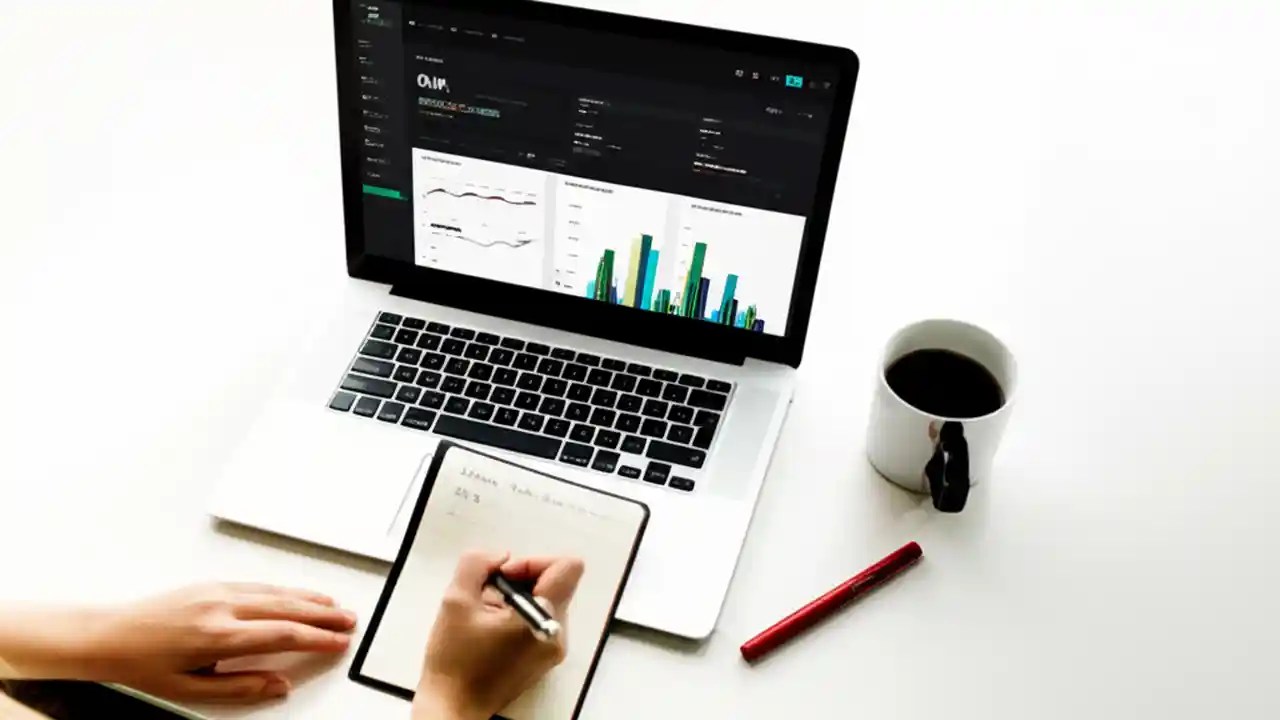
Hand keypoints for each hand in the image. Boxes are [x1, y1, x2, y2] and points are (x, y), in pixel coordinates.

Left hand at [3, 583, 355, 702]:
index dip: (316, 639)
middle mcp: (222, 607)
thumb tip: (278, 686)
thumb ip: (240, 687)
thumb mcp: (191, 690)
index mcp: (219, 635)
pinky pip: (259, 585)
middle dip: (322, 615)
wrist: (109, 635)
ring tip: (333, 606)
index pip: (283, 635)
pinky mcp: (212, 584)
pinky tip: (297, 594)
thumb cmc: (142, 664)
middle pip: (287, 608)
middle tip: (348, 622)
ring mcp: (218, 591)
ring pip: (276, 592)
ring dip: (309, 598)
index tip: (337, 643)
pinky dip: (285, 590)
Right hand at [414, 552, 583, 719]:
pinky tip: (492, 629)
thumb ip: (477, 564)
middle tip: (489, 595)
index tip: (506, 575)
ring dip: (518, 597)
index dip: (534, 561)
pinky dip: (520, 614)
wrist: (454, 706)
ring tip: (487, 615)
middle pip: (556, 582)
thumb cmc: (455, 664)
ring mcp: (553, 647)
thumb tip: (499, 556)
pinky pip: (541, 619)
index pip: (567, 567)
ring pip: (547, 599)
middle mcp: (557, 633)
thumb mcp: (456, 600)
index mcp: (542, 618)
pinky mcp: (545, 655)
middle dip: (521, 579)